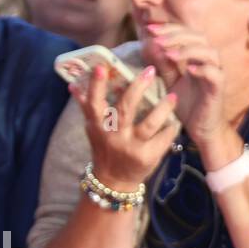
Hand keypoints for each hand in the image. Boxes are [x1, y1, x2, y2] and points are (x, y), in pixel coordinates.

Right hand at [71, 63, 179, 191]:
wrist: (113, 180)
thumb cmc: (103, 148)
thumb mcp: (92, 128)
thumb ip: (86, 106)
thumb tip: (73, 84)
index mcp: (98, 126)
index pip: (94, 103)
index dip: (96, 85)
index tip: (101, 67)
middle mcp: (113, 136)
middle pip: (126, 109)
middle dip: (138, 88)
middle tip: (150, 71)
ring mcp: (131, 147)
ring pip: (149, 124)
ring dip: (163, 109)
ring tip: (172, 96)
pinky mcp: (147, 157)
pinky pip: (163, 139)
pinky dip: (170, 128)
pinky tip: (175, 121)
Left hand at [142, 22, 229, 147]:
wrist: (200, 128)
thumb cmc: (186, 103)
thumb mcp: (170, 81)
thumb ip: (163, 64)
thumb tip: (150, 44)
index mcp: (196, 57)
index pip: (186, 33)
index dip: (169, 28)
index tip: (149, 29)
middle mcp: (208, 62)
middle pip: (199, 37)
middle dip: (177, 35)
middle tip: (157, 38)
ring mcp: (216, 74)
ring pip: (210, 53)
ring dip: (188, 50)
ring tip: (169, 53)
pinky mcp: (218, 89)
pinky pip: (215, 74)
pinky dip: (203, 69)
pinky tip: (188, 70)